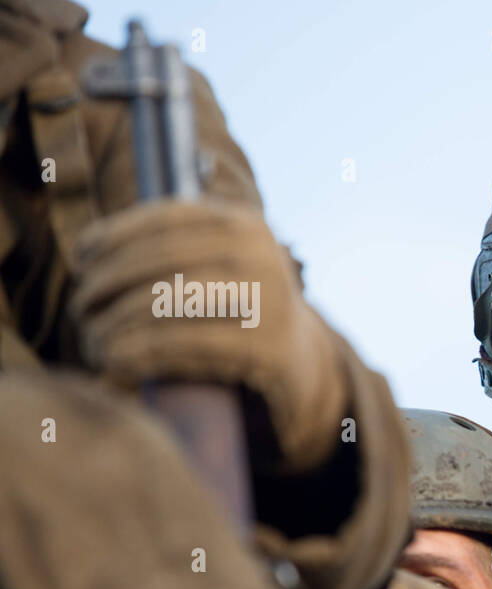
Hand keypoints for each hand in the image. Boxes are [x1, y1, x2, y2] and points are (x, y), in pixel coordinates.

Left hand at [69, 199, 346, 469]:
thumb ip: (173, 243)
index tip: (83, 255)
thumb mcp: (220, 262)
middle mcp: (263, 257)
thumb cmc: (238, 309)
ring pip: (172, 301)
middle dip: (111, 280)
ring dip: (119, 321)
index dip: (118, 232)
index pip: (170, 216)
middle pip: (165, 258)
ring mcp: (270, 302)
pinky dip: (142, 351)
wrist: (302, 361)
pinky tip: (114, 359)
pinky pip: (186, 344)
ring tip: (91, 338)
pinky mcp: (266, 349)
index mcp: (247, 226)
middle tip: (81, 304)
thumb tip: (91, 249)